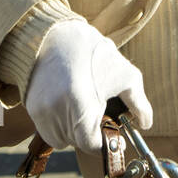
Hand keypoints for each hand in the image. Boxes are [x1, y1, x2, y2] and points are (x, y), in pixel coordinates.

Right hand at [24, 21, 152, 152]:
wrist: (57, 33)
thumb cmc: (94, 52)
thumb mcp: (125, 73)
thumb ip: (139, 103)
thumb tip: (146, 124)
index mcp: (80, 106)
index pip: (91, 144)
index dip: (105, 141)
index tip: (114, 133)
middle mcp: (56, 112)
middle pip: (77, 142)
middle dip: (91, 132)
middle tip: (99, 111)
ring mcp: (41, 111)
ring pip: (61, 139)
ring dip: (74, 130)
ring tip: (82, 103)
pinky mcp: (31, 107)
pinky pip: (47, 129)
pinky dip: (59, 122)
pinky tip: (68, 101)